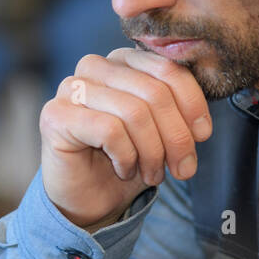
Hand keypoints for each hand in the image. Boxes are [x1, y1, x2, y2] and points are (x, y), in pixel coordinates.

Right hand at [39, 47, 211, 229]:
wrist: (88, 197)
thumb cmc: (125, 160)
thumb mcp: (161, 132)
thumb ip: (178, 112)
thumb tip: (200, 125)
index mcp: (122, 61)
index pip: (168, 69)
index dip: (193, 104)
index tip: (202, 136)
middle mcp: (94, 67)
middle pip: (154, 92)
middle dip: (176, 137)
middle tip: (183, 169)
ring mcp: (70, 88)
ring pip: (134, 112)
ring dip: (153, 153)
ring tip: (153, 174)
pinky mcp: (56, 115)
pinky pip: (110, 131)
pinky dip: (126, 157)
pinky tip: (123, 169)